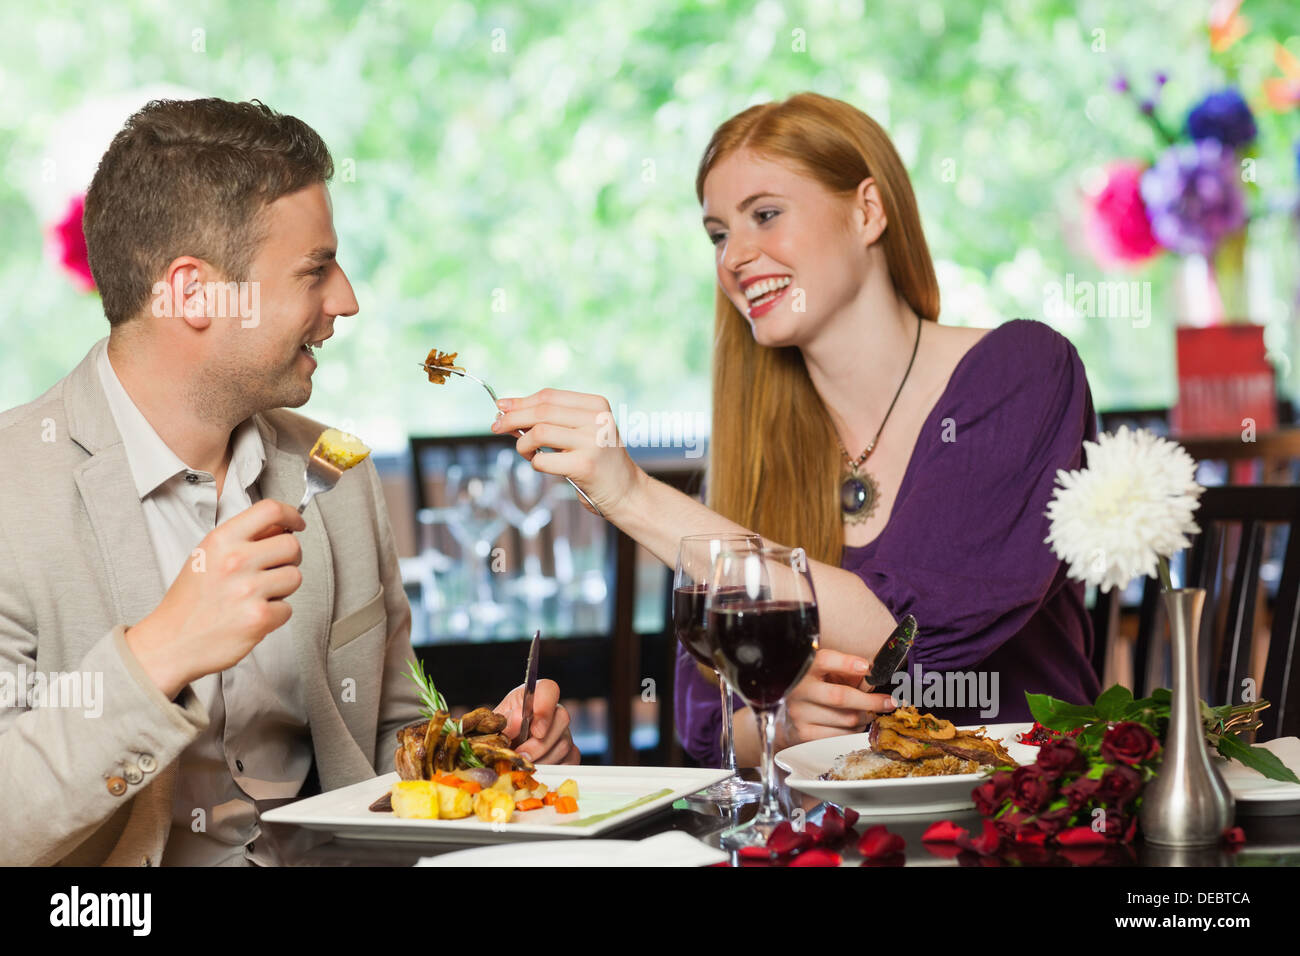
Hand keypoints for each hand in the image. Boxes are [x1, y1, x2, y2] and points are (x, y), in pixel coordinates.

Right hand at [124, 498, 305, 698]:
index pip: (270, 510)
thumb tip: (282, 527)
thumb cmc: (190, 601)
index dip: (292, 515)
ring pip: (295, 577)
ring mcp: (248, 590)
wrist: (171, 642)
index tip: (297, 524)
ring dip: (282, 588)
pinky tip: (252, 616)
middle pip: (292, 546)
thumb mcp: (207, 557)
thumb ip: (243, 539)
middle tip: (272, 570)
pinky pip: (288, 608)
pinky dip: (275, 615)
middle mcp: (235, 560)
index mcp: (221, 540)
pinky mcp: (259, 618)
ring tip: (256, 596)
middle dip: (289, 558)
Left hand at [490, 389, 644, 517]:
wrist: (625, 491)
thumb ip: (548, 420)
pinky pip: (543, 460)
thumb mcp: (579, 432)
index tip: (501, 407)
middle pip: (541, 411)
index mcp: (596, 404)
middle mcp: (597, 419)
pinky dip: (535, 463)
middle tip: (496, 427)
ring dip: (523, 444)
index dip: (520, 401)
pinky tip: (542, 464)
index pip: (549, 396)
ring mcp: (592, 442)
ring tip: (527, 452)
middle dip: (512, 419)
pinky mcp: (585, 465)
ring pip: (539, 432)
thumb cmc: (596, 460)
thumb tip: (506, 412)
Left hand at [494, 678, 579, 764]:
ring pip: (564, 744)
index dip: (545, 708)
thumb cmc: (498, 735)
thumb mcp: (496, 726)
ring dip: (541, 760)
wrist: (502, 754)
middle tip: (522, 755)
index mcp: (532, 698)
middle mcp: (553, 711)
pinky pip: (569, 762)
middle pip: (562, 718)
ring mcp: (564, 732)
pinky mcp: (570, 753)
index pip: (549, 690)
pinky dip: (551, 770)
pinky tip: (536, 770)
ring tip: (523, 765)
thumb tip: (519, 719)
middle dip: (540, 743)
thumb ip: (505, 721)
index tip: (535, 730)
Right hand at [777, 648, 897, 750]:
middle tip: (888, 702)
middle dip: (870, 701)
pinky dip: (853, 731)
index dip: (846, 663)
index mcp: (806, 668)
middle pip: (840, 697)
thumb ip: (847, 672)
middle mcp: (799, 689)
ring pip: (846, 719)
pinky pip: (840, 735)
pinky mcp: (804, 733)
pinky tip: (854, 724)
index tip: (866, 667)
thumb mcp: (827, 673)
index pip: (824, 661)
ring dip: (864, 717)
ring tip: (867, 713)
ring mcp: (800, 713)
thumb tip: (875, 675)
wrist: (787, 714)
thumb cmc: (816, 688)